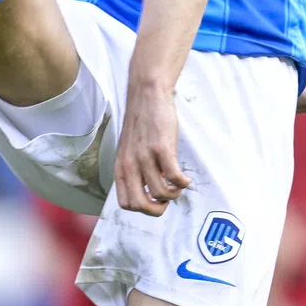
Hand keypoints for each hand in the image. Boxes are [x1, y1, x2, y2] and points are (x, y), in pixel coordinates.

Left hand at [113, 83, 188, 215]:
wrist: (146, 94)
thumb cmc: (141, 123)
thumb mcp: (129, 150)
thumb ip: (134, 170)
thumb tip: (149, 191)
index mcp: (120, 167)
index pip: (125, 203)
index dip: (143, 208)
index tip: (154, 201)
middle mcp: (129, 165)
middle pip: (140, 205)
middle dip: (158, 210)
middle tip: (168, 199)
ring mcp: (144, 157)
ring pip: (160, 194)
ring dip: (174, 194)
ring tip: (178, 184)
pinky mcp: (161, 148)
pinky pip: (173, 177)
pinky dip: (183, 183)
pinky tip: (185, 178)